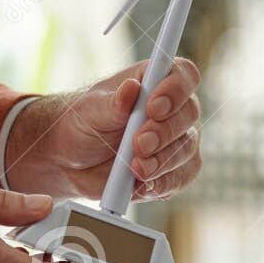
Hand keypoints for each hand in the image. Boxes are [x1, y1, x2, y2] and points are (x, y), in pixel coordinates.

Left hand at [3, 59, 202, 201]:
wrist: (74, 160)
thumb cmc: (85, 123)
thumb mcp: (91, 109)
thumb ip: (113, 102)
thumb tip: (131, 88)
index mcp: (157, 81)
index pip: (184, 76)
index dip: (175, 90)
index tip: (152, 107)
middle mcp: (175, 109)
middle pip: (189, 114)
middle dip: (164, 132)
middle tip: (138, 144)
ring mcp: (178, 140)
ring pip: (187, 149)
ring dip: (162, 161)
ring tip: (135, 169)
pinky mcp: (175, 170)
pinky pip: (180, 178)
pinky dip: (163, 183)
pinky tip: (143, 186)